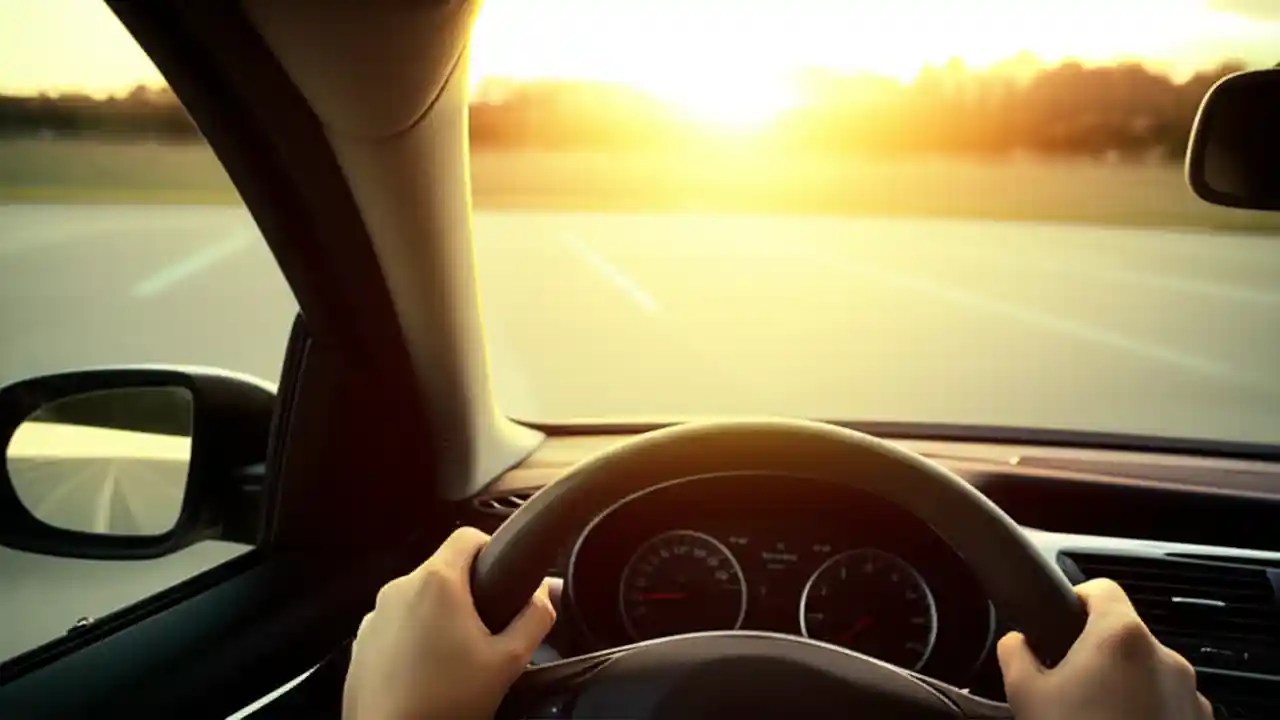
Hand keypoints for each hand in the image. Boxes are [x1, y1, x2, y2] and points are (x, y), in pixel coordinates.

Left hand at [343, 527, 555, 719]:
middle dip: (468, 595)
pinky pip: (396, 626)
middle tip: (487, 632)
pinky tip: (426, 674)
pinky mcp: (360, 643)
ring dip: (438, 618)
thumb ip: (534, 618)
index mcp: (436, 582)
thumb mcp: (509, 661)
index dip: (492, 551)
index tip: (504, 582)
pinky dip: (413, 640)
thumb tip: (543, 595)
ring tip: (456, 659)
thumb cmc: (447, 702)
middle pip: (443, 571)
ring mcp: (373, 616)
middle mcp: (399, 589)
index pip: (468, 536)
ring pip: (418, 600)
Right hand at [997, 578, 1212, 719]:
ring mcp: (1190, 694)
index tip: (1060, 621)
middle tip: (1068, 684)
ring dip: (1124, 684)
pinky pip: (1167, 703)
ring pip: (1147, 671)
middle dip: (1097, 653)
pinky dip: (1146, 711)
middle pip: (1124, 634)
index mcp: (1120, 636)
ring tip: (1095, 716)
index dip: (1076, 599)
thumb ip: (1016, 652)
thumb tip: (1018, 642)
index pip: (1100, 588)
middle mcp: (1164, 657)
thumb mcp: (1025, 694)